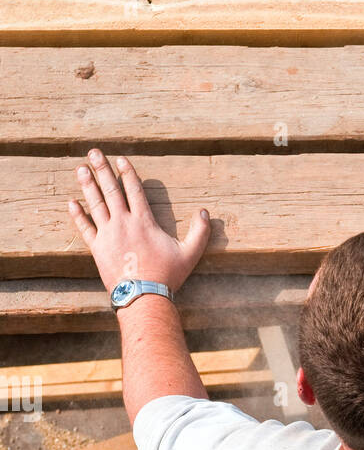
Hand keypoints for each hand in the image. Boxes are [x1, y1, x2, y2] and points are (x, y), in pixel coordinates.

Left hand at [68, 148, 210, 293]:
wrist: (143, 296)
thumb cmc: (167, 276)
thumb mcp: (190, 254)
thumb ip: (200, 232)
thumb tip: (206, 213)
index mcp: (144, 221)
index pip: (134, 189)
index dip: (127, 172)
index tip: (120, 159)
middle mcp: (123, 222)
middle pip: (111, 190)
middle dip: (102, 169)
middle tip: (93, 152)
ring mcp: (108, 234)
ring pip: (95, 204)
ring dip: (87, 185)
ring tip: (81, 169)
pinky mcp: (97, 248)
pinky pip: (85, 228)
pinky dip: (78, 215)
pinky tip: (71, 202)